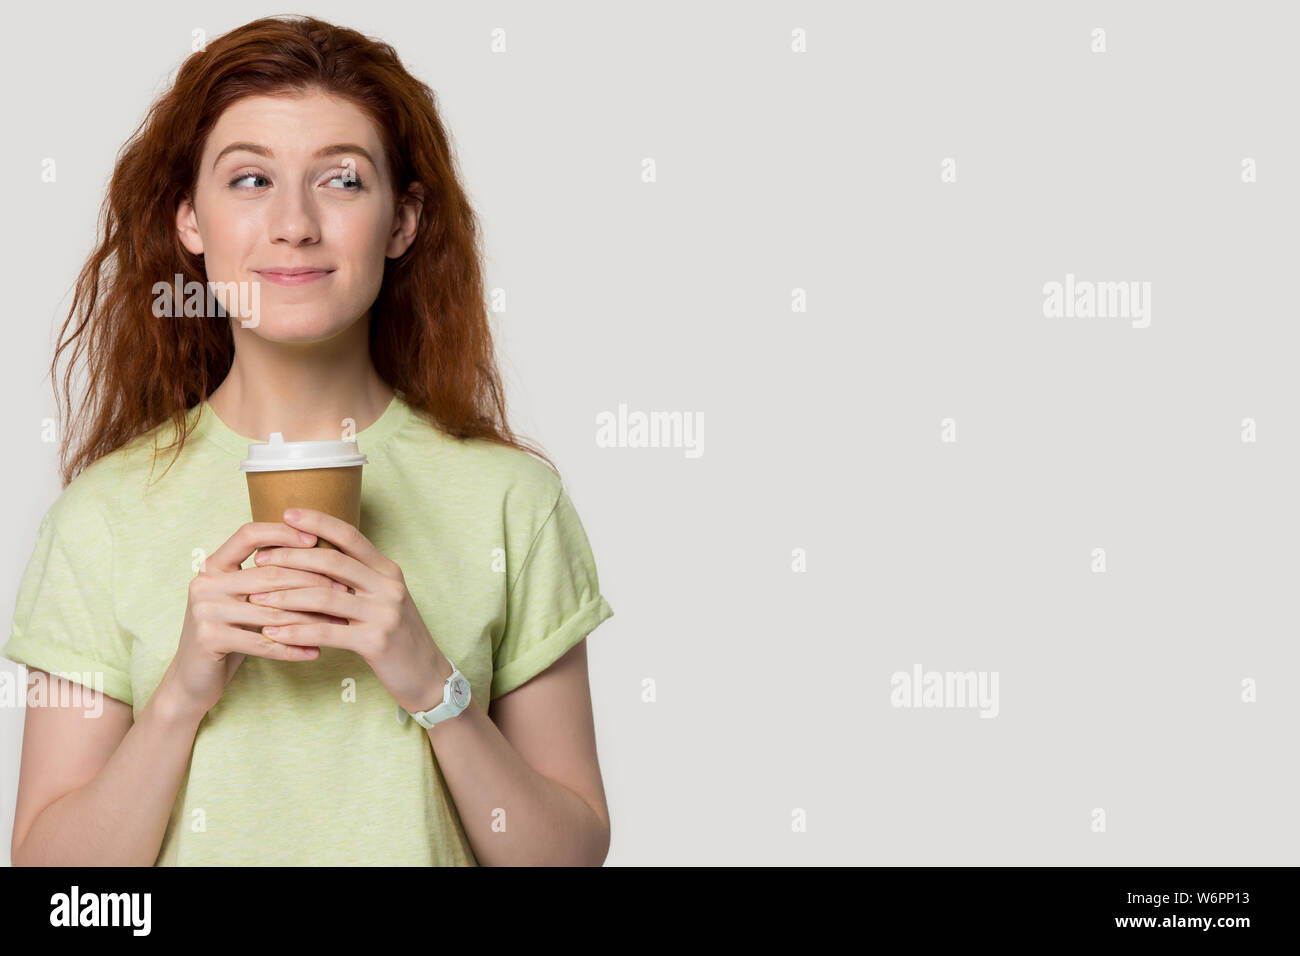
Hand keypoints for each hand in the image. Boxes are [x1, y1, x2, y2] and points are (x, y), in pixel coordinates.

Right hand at [164, 521, 354, 720]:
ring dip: (311, 619)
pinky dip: (292, 648)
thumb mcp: (243, 599)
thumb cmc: (230, 632)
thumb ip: (266, 577)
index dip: (282, 533)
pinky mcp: (209, 638)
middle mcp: (205, 583)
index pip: (249, 535)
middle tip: (344, 589)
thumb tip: (322, 555)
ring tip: (339, 622)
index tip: (315, 538)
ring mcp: (204, 610)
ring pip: (272, 611)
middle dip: (312, 581)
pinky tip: (315, 651)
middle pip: (270, 574)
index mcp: (214, 565)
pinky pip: (263, 642)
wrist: (194, 677)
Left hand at [247, 508, 450, 714]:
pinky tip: (272, 633)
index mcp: (387, 570)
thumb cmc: (397, 635)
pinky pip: (327, 631)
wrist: (426, 674)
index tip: (287, 514)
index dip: (318, 522)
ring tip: (256, 597)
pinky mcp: (375, 641)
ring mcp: (384, 613)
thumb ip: (358, 578)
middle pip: (332, 561)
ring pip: (324, 595)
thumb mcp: (383, 598)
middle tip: (259, 559)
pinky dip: (295, 631)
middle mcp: (388, 586)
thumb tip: (315, 560)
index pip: (350, 536)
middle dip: (291, 557)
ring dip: (285, 596)